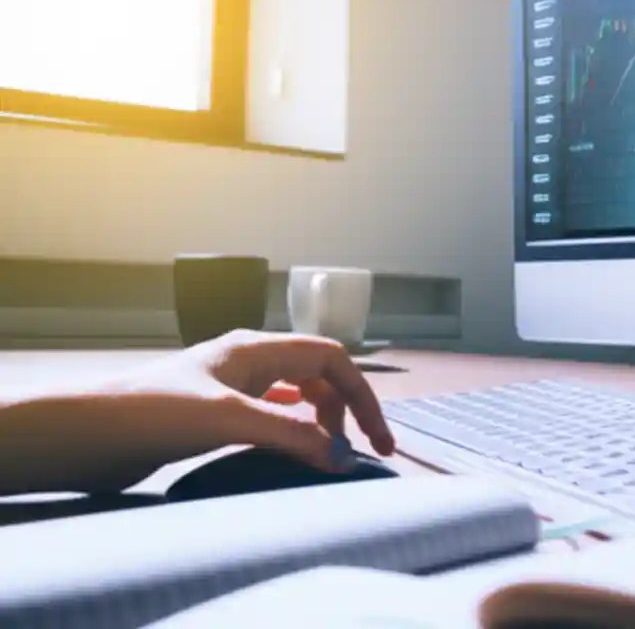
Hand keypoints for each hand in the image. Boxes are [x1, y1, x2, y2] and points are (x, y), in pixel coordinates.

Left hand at [0, 330, 395, 495]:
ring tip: (328, 456)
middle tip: (357, 454)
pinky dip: (292, 433)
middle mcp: (247, 363)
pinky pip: (271, 418)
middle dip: (345, 411)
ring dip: (320, 422)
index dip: (361, 395)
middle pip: (318, 377)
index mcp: (256, 349)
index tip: (377, 438)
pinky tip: (292, 452)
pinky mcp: (212, 416)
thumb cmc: (151, 411)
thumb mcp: (230, 419)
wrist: (84, 432)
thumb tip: (345, 457)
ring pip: (295, 397)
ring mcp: (230, 388)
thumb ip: (291, 435)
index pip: (331, 359)